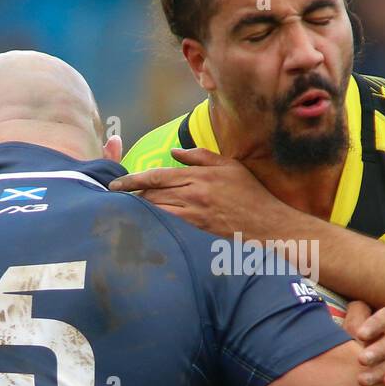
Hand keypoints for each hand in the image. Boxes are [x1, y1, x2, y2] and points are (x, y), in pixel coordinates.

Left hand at [108, 148, 288, 238]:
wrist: (269, 226)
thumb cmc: (251, 195)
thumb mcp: (229, 167)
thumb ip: (201, 157)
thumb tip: (175, 152)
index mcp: (199, 176)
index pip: (156, 176)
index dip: (132, 180)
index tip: (116, 185)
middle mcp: (193, 194)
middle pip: (151, 194)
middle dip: (131, 197)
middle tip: (117, 200)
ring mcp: (194, 215)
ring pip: (156, 212)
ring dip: (139, 212)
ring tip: (126, 213)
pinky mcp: (196, 233)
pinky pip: (167, 227)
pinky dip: (153, 225)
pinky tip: (144, 227)